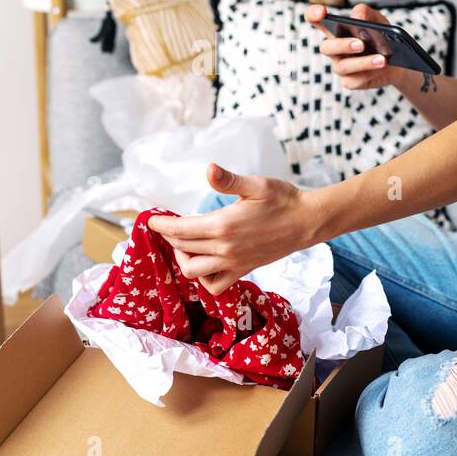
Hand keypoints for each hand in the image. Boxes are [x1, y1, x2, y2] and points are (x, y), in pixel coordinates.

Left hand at [146, 163, 315, 296]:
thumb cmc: (282, 199)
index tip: (150, 220)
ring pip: (193, 271)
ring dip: (182, 258)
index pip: (180, 229)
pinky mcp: (242, 270)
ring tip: (184, 244)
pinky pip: (214, 285)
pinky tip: (205, 262)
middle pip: (182, 247)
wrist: (307, 222)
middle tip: (166, 226)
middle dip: (168, 237)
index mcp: (223, 225)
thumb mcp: (256, 184)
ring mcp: (233, 263)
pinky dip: (203, 279)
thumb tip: (209, 169)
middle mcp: (225, 248)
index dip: (161, 224)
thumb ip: (228, 180)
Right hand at [305, 2, 406, 90]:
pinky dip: (370, 74)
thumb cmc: (381, 39)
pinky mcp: (349, 81)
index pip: (316, 20)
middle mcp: (334, 49)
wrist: (397, 62)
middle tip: (361, 44)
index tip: (322, 12)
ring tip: (381, 59)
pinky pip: (354, 81)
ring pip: (342, 67)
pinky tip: (381, 68)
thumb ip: (365, 13)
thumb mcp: (377, 20)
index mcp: (335, 30)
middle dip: (342, 45)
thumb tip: (357, 16)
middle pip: (326, 47)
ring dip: (363, 63)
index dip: (313, 14)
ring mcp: (340, 66)